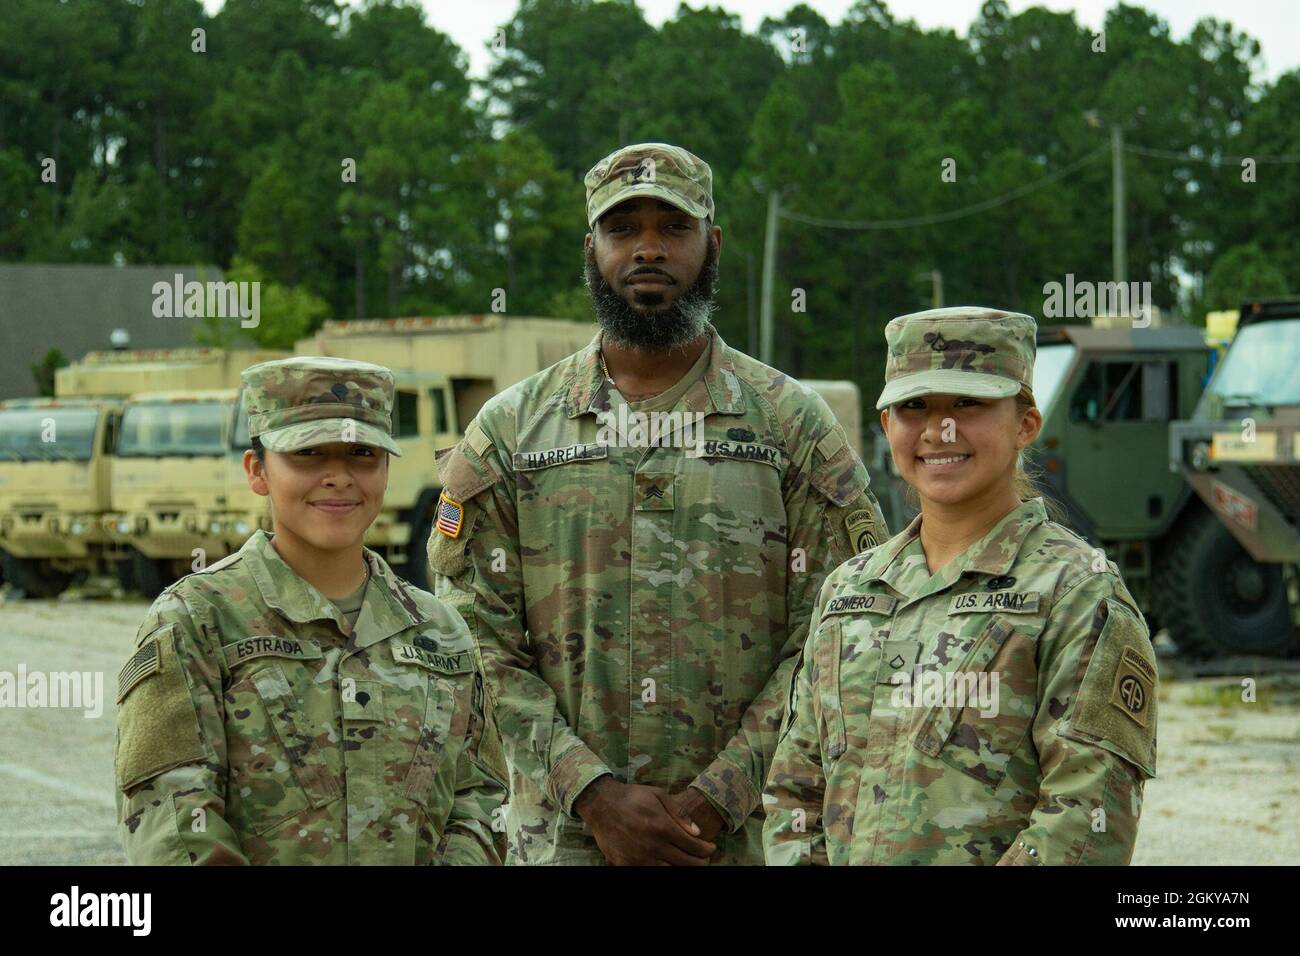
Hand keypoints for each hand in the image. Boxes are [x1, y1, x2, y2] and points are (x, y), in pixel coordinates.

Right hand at [574, 777, 715, 865]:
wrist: (601, 805)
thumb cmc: (632, 797)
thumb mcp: (658, 795)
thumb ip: (679, 813)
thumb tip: (697, 832)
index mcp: (662, 826)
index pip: (693, 846)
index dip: (706, 850)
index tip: (711, 849)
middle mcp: (653, 845)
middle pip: (686, 863)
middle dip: (700, 862)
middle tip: (705, 860)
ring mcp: (639, 858)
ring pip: (671, 871)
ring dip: (684, 868)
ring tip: (690, 864)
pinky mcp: (626, 865)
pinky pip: (651, 873)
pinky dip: (664, 870)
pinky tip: (669, 864)